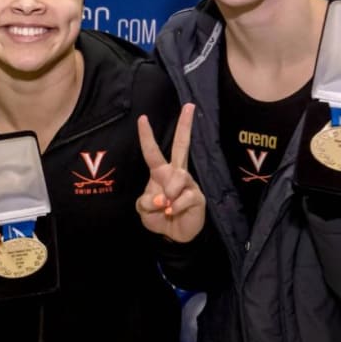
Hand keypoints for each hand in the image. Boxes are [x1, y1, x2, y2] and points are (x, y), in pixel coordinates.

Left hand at [136, 104, 205, 243]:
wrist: (175, 235)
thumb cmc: (158, 217)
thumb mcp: (144, 210)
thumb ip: (146, 202)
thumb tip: (162, 198)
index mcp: (160, 173)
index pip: (152, 152)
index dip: (147, 136)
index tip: (142, 118)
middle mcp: (176, 173)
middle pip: (181, 146)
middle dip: (185, 126)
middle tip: (189, 105)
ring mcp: (189, 184)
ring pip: (178, 177)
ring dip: (168, 193)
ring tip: (165, 207)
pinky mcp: (198, 197)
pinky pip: (185, 197)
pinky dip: (175, 207)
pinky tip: (173, 212)